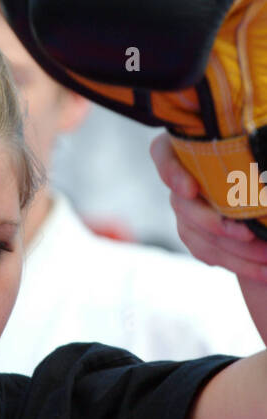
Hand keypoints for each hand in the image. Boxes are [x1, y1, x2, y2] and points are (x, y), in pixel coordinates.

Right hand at [150, 132, 266, 283]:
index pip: (162, 155)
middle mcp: (178, 179)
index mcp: (184, 147)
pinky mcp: (192, 233)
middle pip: (184, 206)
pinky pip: (207, 253)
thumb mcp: (253, 154)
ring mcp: (182, 208)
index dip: (172, 174)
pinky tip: (263, 270)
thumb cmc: (256, 157)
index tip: (189, 189)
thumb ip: (250, 159)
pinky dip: (236, 263)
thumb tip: (263, 176)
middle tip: (250, 234)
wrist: (258, 179)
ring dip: (236, 252)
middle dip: (218, 224)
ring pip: (199, 236)